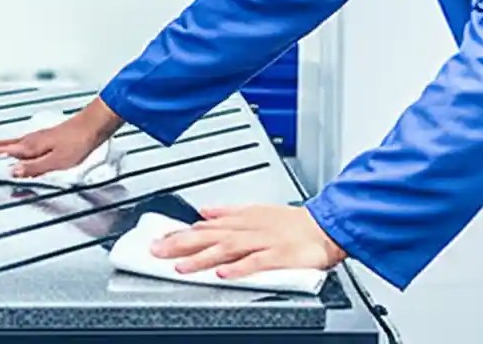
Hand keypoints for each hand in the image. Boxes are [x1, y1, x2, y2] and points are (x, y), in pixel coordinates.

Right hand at [0, 96, 123, 177]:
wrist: (94, 124)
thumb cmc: (79, 143)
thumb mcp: (57, 162)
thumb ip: (33, 168)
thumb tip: (10, 172)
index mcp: (28, 146)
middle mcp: (28, 141)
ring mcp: (34, 139)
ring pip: (5, 145)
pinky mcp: (42, 140)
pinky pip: (17, 146)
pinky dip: (5, 149)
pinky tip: (7, 154)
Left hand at [150, 204, 346, 279]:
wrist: (325, 226)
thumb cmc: (292, 222)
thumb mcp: (256, 210)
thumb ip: (228, 212)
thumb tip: (204, 211)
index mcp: (242, 219)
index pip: (205, 226)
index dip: (180, 232)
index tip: (158, 239)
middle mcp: (248, 229)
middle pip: (210, 236)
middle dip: (181, 244)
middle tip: (157, 251)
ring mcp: (263, 242)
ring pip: (228, 248)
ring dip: (203, 257)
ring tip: (182, 266)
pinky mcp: (279, 255)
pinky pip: (256, 262)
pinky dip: (239, 267)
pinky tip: (223, 273)